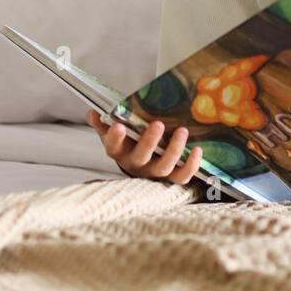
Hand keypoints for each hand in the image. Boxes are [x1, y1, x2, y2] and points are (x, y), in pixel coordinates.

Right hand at [85, 110, 203, 185]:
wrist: (140, 164)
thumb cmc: (128, 143)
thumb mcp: (112, 133)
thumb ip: (103, 123)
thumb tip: (92, 113)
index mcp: (119, 152)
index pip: (113, 146)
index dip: (114, 138)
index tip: (117, 125)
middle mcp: (136, 165)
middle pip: (141, 157)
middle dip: (149, 142)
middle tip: (158, 124)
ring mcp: (154, 173)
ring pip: (163, 168)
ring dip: (174, 150)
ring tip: (182, 131)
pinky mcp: (171, 177)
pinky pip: (182, 176)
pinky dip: (191, 166)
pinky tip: (197, 150)